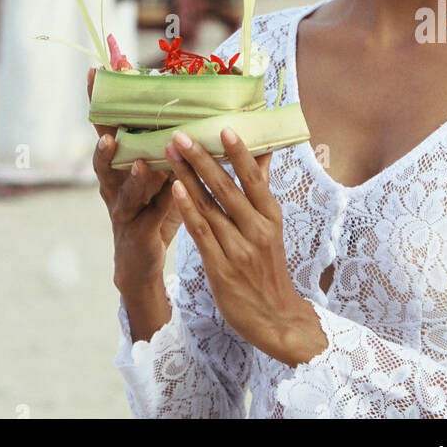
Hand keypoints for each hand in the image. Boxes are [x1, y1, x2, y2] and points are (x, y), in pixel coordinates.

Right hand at [88, 69, 180, 295]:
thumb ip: (177, 144)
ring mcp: (120, 203)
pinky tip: (161, 181)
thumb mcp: (166, 172)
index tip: (99, 65)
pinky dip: (151, 195)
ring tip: (112, 142)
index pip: (112, 121)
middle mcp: (115, 178)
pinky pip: (142, 209)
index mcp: (122, 160)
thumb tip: (206, 108)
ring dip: (111, 158)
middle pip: (102, 141)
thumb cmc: (157, 208)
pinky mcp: (135, 228)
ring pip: (113, 178)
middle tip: (98, 91)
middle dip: (99, 114)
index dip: (104, 95)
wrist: (143, 262)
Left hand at [166, 127, 328, 366]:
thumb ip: (260, 192)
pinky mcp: (221, 268)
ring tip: (170, 152)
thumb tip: (263, 152)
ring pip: (210, 206)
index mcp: (271, 217)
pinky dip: (189, 209)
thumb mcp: (272, 228)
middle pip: (227, 187)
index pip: (253, 178)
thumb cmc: (268, 268)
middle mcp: (257, 230)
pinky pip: (201, 233)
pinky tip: (175, 189)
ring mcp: (239, 249)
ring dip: (188, 176)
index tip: (223, 127)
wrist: (276, 319)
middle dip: (202, 158)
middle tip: (182, 133)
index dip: (238, 153)